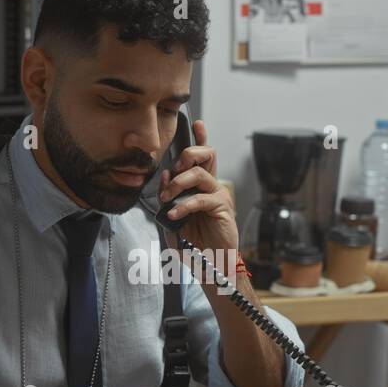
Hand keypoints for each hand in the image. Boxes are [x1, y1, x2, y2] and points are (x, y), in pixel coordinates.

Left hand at [158, 119, 238, 255]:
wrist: (210, 264)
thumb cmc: (194, 242)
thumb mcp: (174, 217)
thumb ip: (169, 195)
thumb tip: (165, 175)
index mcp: (202, 186)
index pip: (203, 157)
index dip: (201, 138)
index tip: (196, 123)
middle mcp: (212, 187)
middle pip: (206, 154)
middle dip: (186, 156)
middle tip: (173, 172)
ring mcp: (218, 196)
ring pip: (199, 173)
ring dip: (178, 183)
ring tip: (168, 199)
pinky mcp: (222, 208)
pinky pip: (200, 198)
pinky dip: (183, 205)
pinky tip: (174, 214)